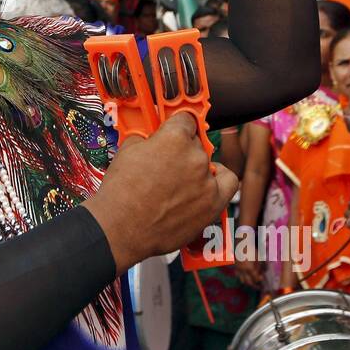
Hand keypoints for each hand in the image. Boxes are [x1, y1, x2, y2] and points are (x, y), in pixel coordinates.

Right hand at [86, 111, 238, 275]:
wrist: (121, 229)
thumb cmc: (121, 194)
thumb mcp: (126, 152)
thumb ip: (146, 139)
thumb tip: (151, 137)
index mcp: (174, 138)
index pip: (185, 120)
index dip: (176, 126)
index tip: (174, 131)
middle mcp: (195, 157)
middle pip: (196, 143)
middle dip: (182, 150)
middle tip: (167, 162)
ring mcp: (206, 181)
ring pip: (209, 163)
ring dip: (197, 167)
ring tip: (181, 178)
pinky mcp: (212, 204)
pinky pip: (228, 183)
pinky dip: (219, 181)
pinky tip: (206, 184)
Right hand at [234, 253, 263, 288]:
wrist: (241, 244)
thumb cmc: (251, 250)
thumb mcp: (258, 258)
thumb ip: (260, 268)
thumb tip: (262, 274)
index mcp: (249, 268)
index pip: (255, 279)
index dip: (260, 280)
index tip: (263, 280)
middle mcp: (243, 271)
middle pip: (248, 282)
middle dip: (254, 286)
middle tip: (259, 287)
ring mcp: (238, 269)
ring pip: (242, 280)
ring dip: (248, 283)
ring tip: (252, 283)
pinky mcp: (235, 267)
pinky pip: (238, 275)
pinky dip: (242, 278)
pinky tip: (245, 277)